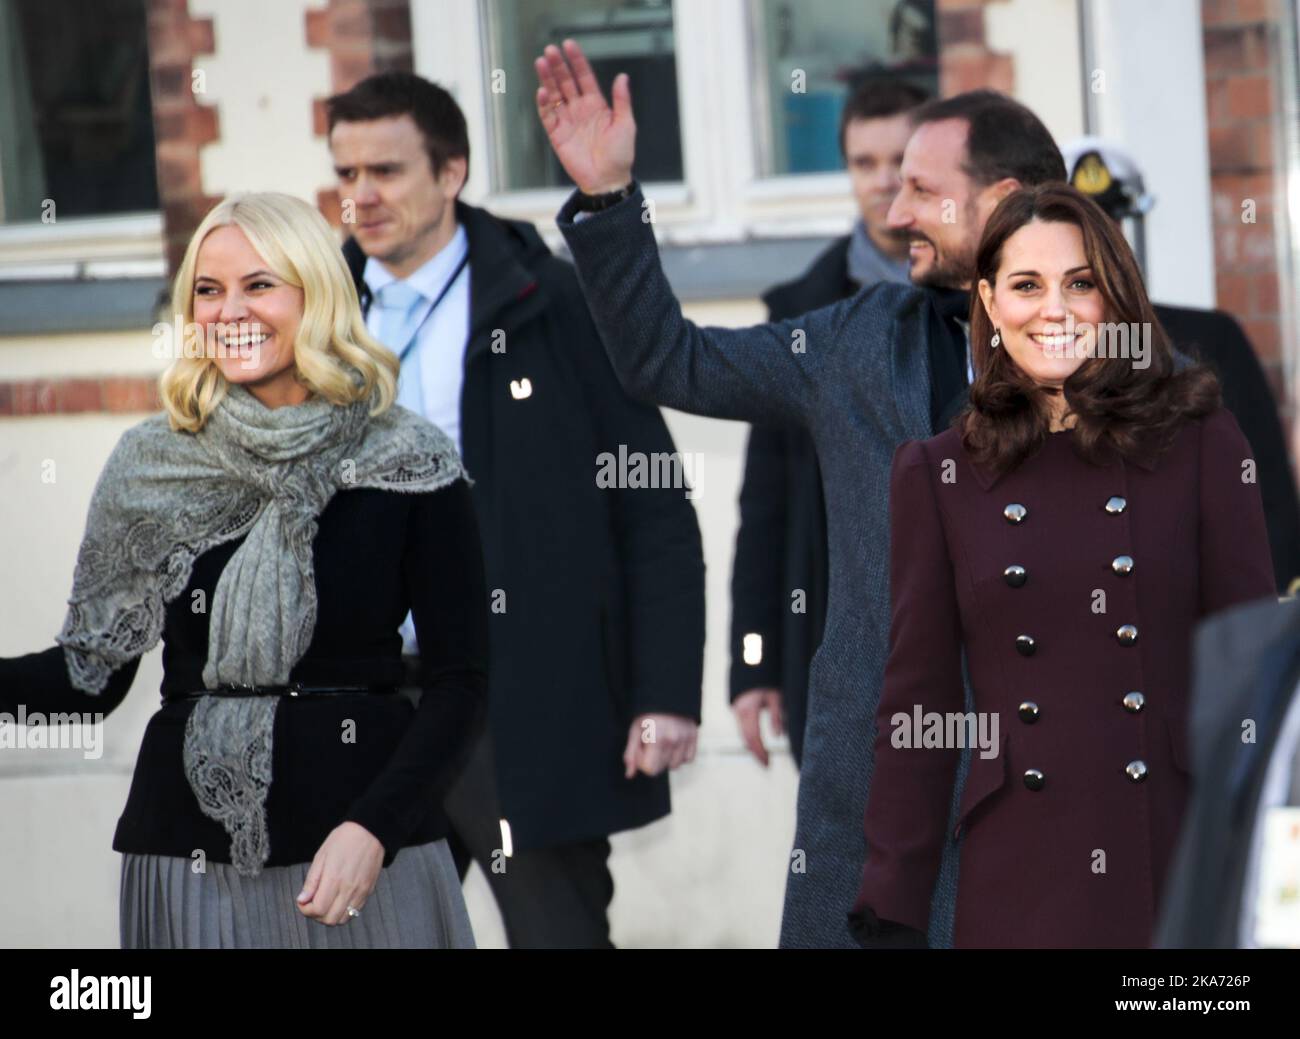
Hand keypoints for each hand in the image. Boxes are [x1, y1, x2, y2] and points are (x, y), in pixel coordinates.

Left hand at [296, 821, 383, 925]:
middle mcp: (348, 889)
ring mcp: (360, 892)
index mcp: (334, 879)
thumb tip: (302, 900)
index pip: (318, 909)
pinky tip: (339, 899)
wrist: (371, 831)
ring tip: (326, 902)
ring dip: (330, 916)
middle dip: (316, 915)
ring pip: (342, 919)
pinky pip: (354, 911)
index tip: (303, 902)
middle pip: (329, 919)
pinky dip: (344, 911)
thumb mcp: (321, 855)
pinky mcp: (368, 891)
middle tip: (312, 903)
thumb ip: (311, 881)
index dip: (306, 910)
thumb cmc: (344, 839)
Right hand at [534, 39, 635, 194]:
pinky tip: (543, 91)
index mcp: (596, 104)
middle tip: (550, 50)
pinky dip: (544, 103)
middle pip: (566, 82)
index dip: (577, 61)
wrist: (608, 180)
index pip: (584, 77)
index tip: (569, 45)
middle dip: (558, 66)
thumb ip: (622, 101)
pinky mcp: (557, 135)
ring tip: (541, 62)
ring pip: (554, 95)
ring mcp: (567, 121)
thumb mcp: (626, 124)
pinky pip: (548, 116)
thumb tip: (622, 77)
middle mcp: (580, 109)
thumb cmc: (620, 154)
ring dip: (547, 79)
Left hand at [623, 713, 697, 778]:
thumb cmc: (647, 713)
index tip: (641, 749)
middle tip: (651, 743)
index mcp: (656, 738)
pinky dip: (681, 756)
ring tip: (662, 742)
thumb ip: (631, 754)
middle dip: (654, 759)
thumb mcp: (635, 730)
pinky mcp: (694, 737)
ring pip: (675, 765)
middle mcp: (673, 740)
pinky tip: (674, 744)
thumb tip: (629, 775)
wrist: (667, 692)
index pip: (650, 770)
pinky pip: (688, 759)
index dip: (642, 762)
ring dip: (667, 758)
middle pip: (662, 768)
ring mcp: (686, 739)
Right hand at [733, 687, 784, 766]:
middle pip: (746, 738)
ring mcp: (737, 711)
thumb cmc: (766, 680)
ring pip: (743, 734)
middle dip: (756, 753)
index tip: (768, 763)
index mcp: (749, 709)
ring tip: (763, 758)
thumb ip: (776, 716)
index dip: (760, 751)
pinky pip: (742, 728)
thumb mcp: (775, 696)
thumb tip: (778, 736)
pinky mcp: (738, 710)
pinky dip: (750, 738)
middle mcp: (740, 712)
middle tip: (766, 765)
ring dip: (752, 747)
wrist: (751, 667)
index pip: (753, 736)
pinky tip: (757, 745)